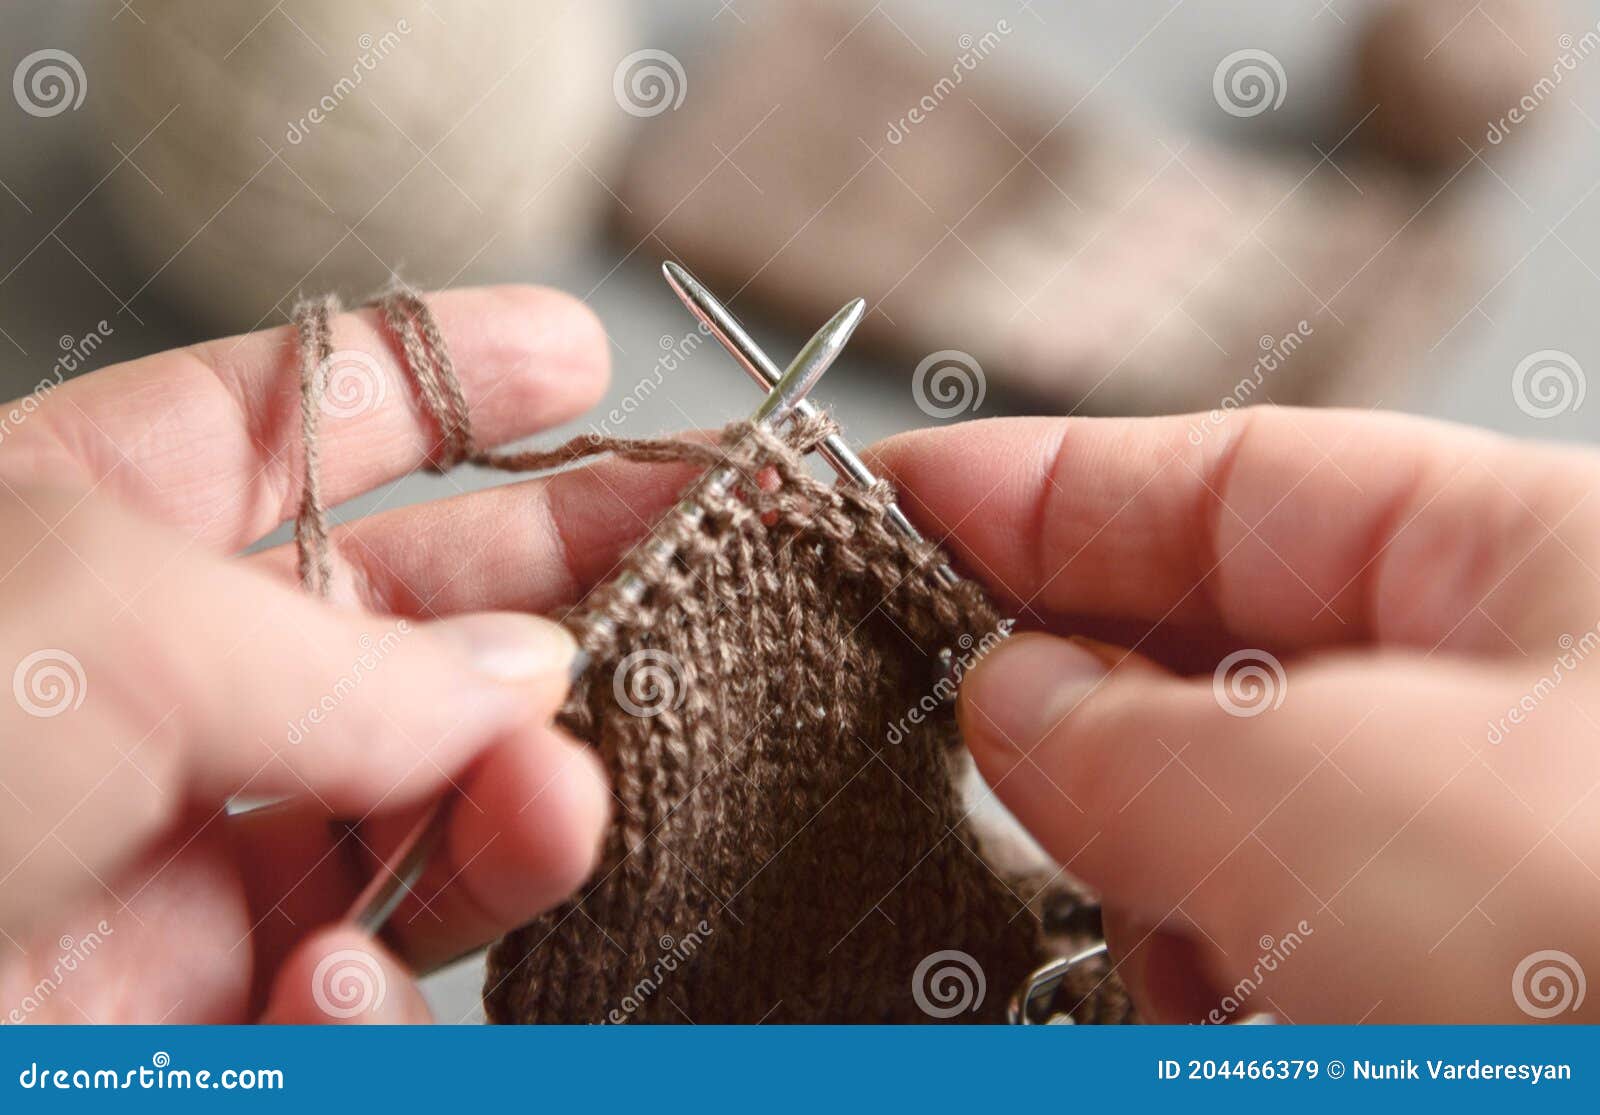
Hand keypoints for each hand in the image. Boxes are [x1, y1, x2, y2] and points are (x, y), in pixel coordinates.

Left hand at [0, 288, 688, 1022]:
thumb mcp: (98, 628)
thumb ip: (346, 658)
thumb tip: (520, 686)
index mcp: (75, 534)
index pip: (293, 423)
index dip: (443, 377)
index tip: (576, 355)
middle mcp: (144, 694)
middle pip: (405, 616)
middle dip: (553, 581)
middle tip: (691, 551)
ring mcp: (176, 861)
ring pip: (422, 814)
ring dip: (513, 810)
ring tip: (554, 801)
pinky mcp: (197, 1012)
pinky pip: (361, 990)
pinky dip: (378, 995)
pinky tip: (334, 981)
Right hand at [875, 409, 1599, 1022]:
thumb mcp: (1334, 795)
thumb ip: (1130, 729)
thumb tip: (1007, 699)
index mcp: (1547, 580)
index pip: (1244, 485)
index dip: (1051, 489)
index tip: (897, 502)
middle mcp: (1522, 729)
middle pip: (1224, 664)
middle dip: (1076, 702)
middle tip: (929, 714)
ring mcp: (1478, 884)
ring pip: (1234, 841)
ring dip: (1141, 885)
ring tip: (1134, 943)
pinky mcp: (1431, 1003)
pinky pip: (1262, 963)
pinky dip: (1194, 981)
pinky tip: (1184, 1005)